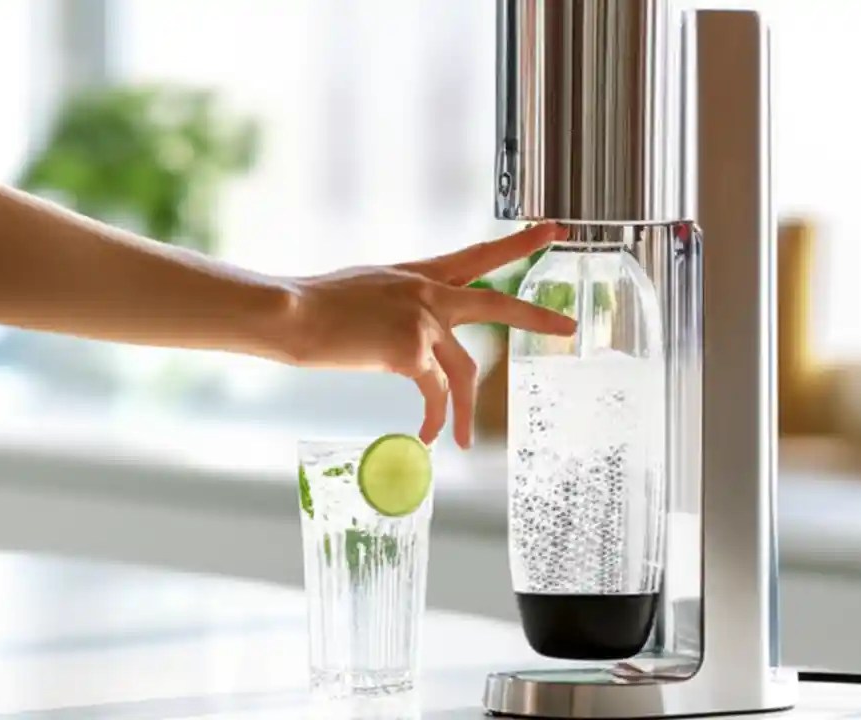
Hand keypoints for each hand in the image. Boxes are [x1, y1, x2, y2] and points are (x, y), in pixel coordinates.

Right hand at [289, 223, 573, 447]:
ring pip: (464, 369)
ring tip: (467, 440)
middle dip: (535, 317)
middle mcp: (427, 291)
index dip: (519, 242)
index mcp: (418, 273)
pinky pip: (435, 393)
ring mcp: (422, 318)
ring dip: (467, 411)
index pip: (477, 255)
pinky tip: (427, 436)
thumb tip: (410, 338)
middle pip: (495, 302)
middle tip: (569, 328)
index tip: (553, 230)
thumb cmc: (314, 306)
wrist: (291, 313)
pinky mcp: (410, 349)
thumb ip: (398, 304)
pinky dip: (434, 419)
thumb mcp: (366, 290)